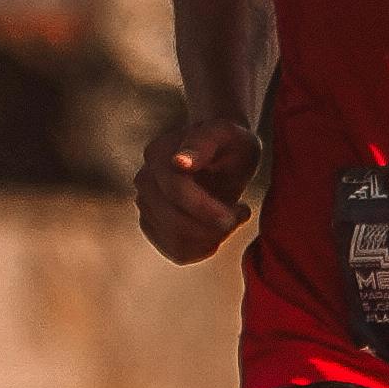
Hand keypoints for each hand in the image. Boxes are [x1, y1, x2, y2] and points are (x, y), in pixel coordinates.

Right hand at [133, 115, 261, 262]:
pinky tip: (220, 231)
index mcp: (158, 154)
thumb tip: (178, 162)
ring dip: (213, 238)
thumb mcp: (227, 135)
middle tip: (241, 213)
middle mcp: (145, 180)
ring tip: (231, 217)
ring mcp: (145, 205)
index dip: (208, 208)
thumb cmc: (229, 142)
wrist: (222, 154)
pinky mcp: (154, 226)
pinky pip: (177, 253)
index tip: (243, 211)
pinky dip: (205, 248)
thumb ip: (203, 144)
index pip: (176, 191)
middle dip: (214, 227)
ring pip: (176, 242)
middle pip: (174, 222)